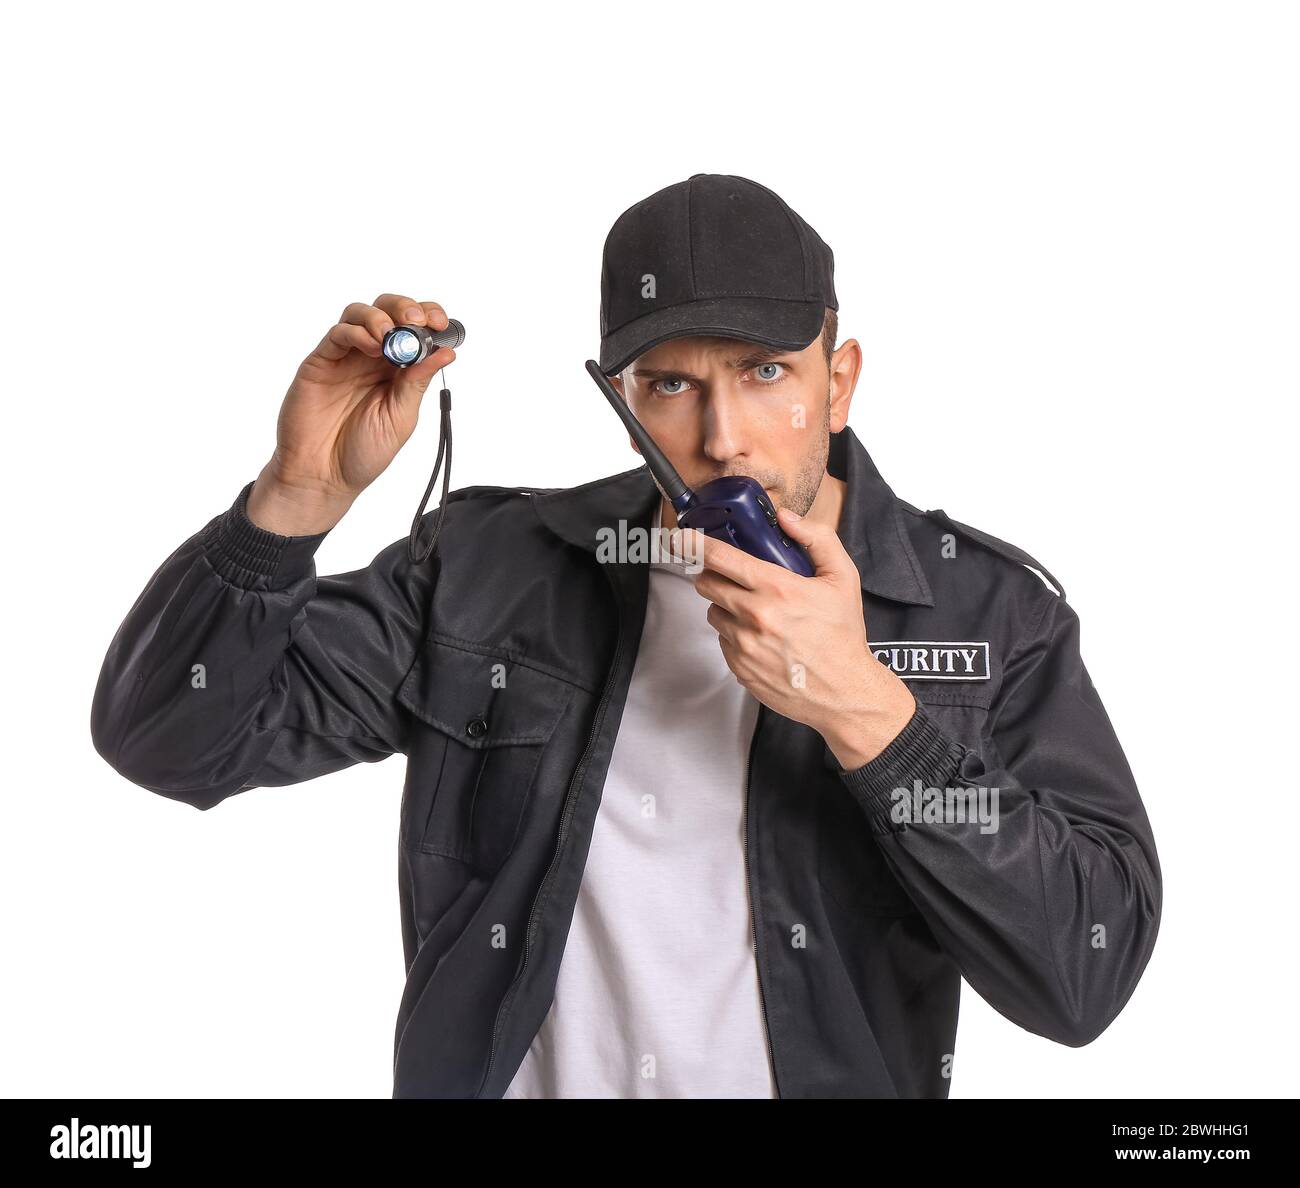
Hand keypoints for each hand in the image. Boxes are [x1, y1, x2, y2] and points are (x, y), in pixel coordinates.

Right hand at [246, 293, 455, 534]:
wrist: (323, 475)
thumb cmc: (362, 452)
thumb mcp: (401, 417)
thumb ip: (417, 382)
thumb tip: (447, 352)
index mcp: (398, 370)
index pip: (416, 330)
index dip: (430, 318)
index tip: (441, 323)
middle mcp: (372, 358)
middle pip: (389, 311)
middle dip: (406, 308)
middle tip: (418, 321)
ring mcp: (346, 357)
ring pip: (361, 313)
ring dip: (380, 317)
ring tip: (389, 336)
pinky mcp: (321, 361)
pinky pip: (338, 334)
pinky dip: (356, 332)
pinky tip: (370, 347)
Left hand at [681, 506, 916, 770]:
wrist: (843, 691)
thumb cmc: (842, 636)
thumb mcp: (843, 577)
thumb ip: (817, 538)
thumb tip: (786, 518)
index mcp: (777, 589)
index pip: (722, 558)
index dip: (696, 544)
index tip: (682, 537)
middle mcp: (755, 616)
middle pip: (707, 584)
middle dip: (713, 575)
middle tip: (732, 577)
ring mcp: (743, 644)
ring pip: (714, 612)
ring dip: (726, 606)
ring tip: (755, 611)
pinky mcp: (739, 667)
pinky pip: (722, 640)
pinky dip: (734, 633)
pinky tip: (761, 636)